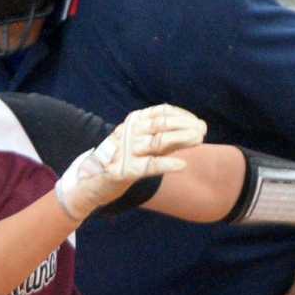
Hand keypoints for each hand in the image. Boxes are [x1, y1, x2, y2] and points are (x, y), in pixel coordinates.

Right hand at [55, 104, 205, 221]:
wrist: (92, 183)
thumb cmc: (123, 161)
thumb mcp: (144, 144)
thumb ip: (166, 138)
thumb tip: (196, 130)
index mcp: (133, 122)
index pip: (161, 111)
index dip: (182, 115)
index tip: (197, 123)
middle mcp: (128, 132)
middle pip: (162, 124)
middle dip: (185, 125)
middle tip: (202, 131)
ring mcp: (125, 150)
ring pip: (158, 141)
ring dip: (182, 139)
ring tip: (199, 140)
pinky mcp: (124, 170)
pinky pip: (149, 166)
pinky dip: (167, 165)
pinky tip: (182, 166)